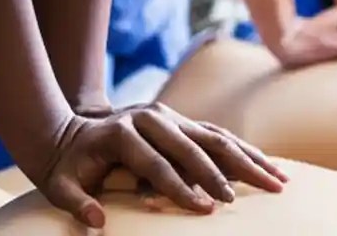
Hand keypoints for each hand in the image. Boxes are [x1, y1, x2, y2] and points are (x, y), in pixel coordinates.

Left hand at [31, 105, 286, 227]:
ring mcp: (172, 116)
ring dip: (250, 158)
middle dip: (230, 174)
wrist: (68, 130)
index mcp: (125, 133)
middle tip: (258, 194)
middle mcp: (155, 118)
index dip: (183, 188)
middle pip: (199, 146)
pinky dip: (245, 151)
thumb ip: (76, 203)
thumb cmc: (65, 165)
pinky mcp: (184, 120)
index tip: (207, 210)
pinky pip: (220, 135)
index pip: (159, 165)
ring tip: (278, 179)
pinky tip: (266, 165)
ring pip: (219, 137)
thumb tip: (98, 221)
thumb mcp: (59, 186)